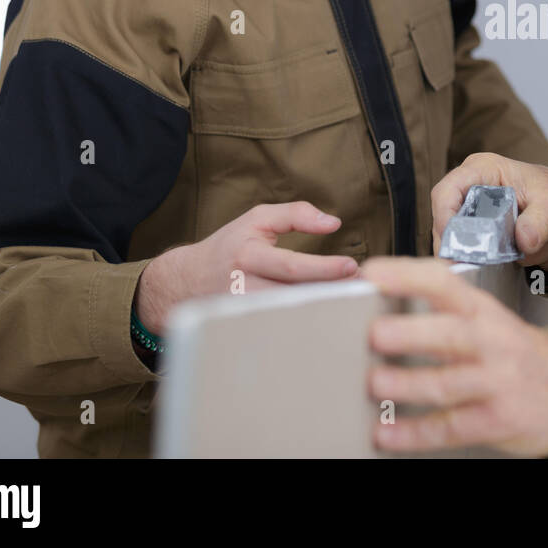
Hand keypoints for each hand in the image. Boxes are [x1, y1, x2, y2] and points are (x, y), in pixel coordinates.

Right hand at [135, 201, 357, 332]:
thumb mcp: (257, 219)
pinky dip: (307, 326)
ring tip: (352, 304)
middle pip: (295, 295)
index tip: (351, 267)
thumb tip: (334, 222)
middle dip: (331, 293)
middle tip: (361, 288)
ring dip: (324, 311)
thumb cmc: (228, 246)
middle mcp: (245, 289)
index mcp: (248, 257)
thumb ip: (296, 214)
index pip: (291, 265)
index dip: (323, 268)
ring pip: (291, 317)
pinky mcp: (247, 332)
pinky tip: (329, 321)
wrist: (186, 281)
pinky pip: (282, 331)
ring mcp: (245, 315)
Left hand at [363, 257, 547, 455]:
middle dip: (409, 333)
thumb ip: (447, 312)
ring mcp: (497, 383)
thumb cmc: (519, 354)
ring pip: (446, 384)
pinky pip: (450, 427)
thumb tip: (384, 305)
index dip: (408, 276)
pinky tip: (387, 433)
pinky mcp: (496, 421)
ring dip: (407, 384)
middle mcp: (493, 343)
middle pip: (449, 334)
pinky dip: (415, 433)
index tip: (373, 275)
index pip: (445, 284)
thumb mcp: (491, 321)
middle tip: (374, 334)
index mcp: (485, 311)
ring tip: (374, 383)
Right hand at [432, 153, 547, 271]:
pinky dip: (464, 262)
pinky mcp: (475, 234)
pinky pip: (460, 249)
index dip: (444, 216)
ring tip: (463, 274)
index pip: (448, 189)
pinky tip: (470, 275)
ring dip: (454, 255)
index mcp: (484, 170)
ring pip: (447, 235)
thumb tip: (524, 238)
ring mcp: (470, 212)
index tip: (452, 242)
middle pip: (441, 215)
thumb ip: (539, 222)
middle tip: (455, 267)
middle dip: (446, 242)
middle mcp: (470, 189)